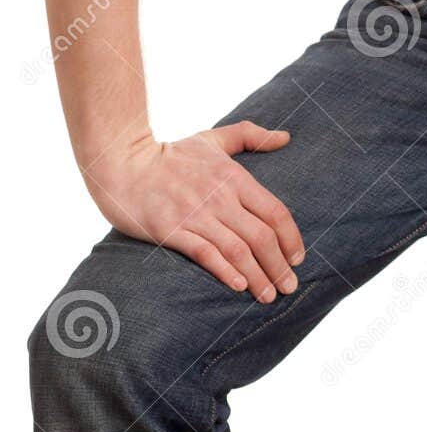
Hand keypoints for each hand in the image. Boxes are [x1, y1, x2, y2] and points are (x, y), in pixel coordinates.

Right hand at [85, 121, 304, 302]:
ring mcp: (195, 215)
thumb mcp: (213, 138)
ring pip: (238, 250)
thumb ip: (250, 135)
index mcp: (234, 178)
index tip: (299, 258)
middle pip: (261, 236)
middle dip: (280, 266)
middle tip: (290, 287)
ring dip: (258, 276)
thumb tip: (286, 138)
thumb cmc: (171, 154)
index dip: (292, 238)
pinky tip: (239, 286)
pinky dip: (225, 271)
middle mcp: (220, 198)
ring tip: (269, 296)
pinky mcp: (172, 231)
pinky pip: (205, 254)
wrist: (122, 162)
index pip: (275, 212)